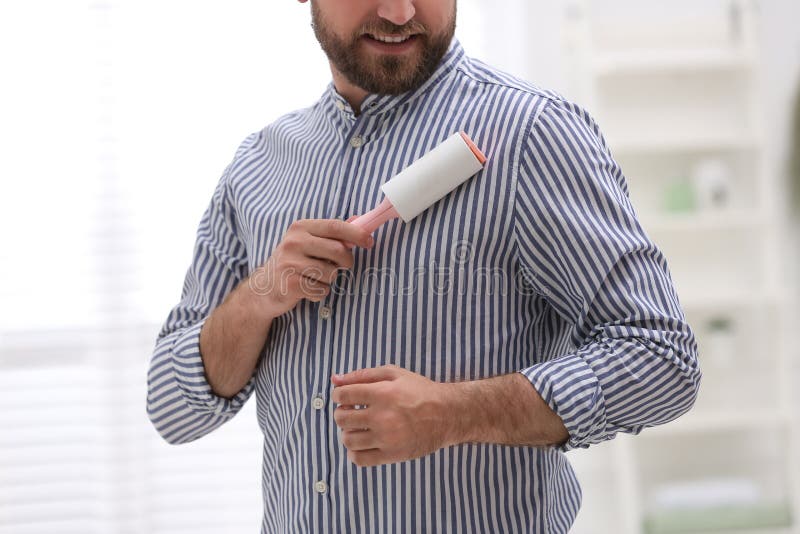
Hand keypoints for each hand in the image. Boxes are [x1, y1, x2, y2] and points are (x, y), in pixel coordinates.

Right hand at [247, 219, 372, 317]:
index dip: (356, 234)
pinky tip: (306, 289)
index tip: (370, 242)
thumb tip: (358, 220)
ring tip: (314, 278)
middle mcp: (293, 242)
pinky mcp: (291, 283)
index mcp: (300, 228)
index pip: (335, 226)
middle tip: (342, 266)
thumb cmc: (292, 263)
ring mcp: (291, 263)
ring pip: (331, 273)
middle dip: (347, 261)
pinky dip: (319, 293)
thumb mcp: (307, 242)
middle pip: (337, 250)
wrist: (263, 288)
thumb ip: (332, 233)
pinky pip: (322, 289)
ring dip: (329, 280)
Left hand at [331, 365, 455, 466]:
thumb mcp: (394, 373)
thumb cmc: (420, 391)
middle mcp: (382, 416)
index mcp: (382, 393)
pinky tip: (362, 444)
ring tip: (358, 428)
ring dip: (347, 432)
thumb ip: (363, 374)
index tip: (345, 397)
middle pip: (342, 418)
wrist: (447, 414)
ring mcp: (386, 438)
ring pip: (348, 440)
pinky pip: (359, 459)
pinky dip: (354, 453)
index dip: (339, 395)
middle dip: (342, 413)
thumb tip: (335, 379)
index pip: (343, 395)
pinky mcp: (391, 455)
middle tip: (351, 412)